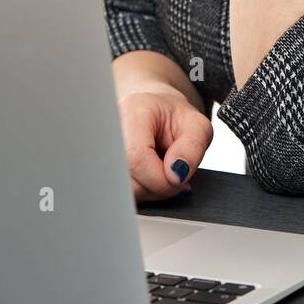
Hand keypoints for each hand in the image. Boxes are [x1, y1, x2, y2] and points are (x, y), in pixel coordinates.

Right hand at [116, 83, 213, 202]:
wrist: (159, 114)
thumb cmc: (175, 117)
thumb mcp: (197, 126)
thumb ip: (192, 148)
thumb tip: (176, 174)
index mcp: (132, 111)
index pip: (136, 158)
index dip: (161, 178)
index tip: (180, 177)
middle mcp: (111, 130)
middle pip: (128, 179)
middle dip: (158, 187)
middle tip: (174, 174)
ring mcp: (105, 150)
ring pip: (125, 190)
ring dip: (151, 190)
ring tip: (161, 170)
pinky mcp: (105, 167)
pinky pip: (124, 192)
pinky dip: (142, 190)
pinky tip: (149, 175)